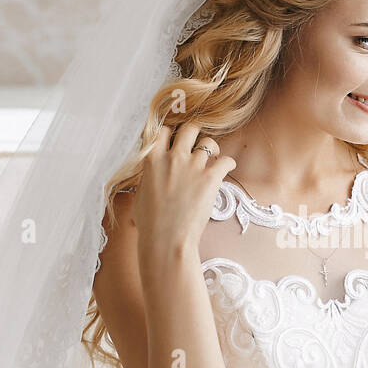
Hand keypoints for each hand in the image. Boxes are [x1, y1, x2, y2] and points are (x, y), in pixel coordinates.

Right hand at [131, 119, 235, 265]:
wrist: (166, 239)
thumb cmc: (149, 224)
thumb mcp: (139, 196)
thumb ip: (145, 181)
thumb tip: (147, 180)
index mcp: (152, 160)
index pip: (163, 131)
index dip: (171, 133)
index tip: (175, 139)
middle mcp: (173, 157)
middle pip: (189, 129)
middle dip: (195, 132)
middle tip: (198, 142)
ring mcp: (193, 166)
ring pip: (209, 142)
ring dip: (214, 148)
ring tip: (215, 156)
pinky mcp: (211, 178)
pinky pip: (226, 160)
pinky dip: (228, 163)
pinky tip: (227, 168)